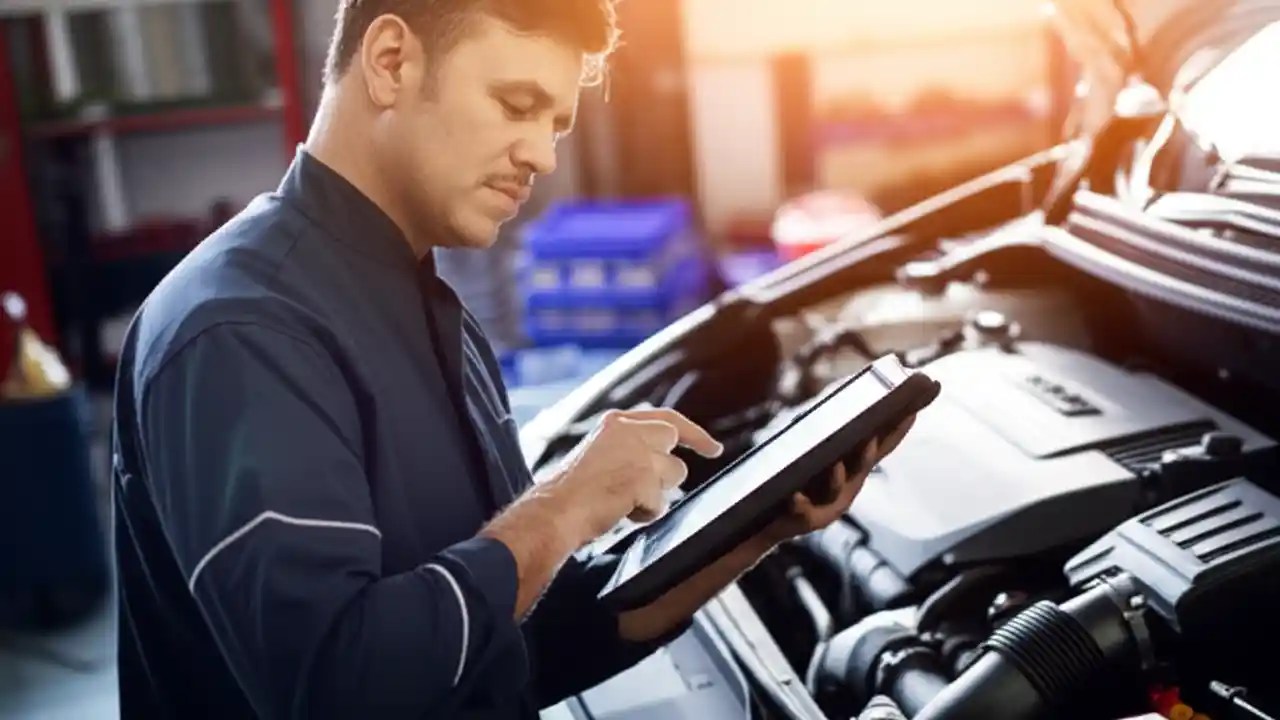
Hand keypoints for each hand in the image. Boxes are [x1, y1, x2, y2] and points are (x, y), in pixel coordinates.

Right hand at [544, 408, 724, 546]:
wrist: (554, 509)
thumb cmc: (570, 490)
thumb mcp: (600, 452)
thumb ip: (629, 448)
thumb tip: (663, 461)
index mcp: (616, 422)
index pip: (667, 419)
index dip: (694, 433)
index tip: (713, 447)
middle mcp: (630, 431)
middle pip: (673, 443)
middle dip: (668, 470)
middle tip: (659, 488)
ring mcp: (638, 453)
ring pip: (673, 474)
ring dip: (654, 493)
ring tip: (620, 500)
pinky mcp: (642, 478)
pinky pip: (659, 503)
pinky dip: (643, 513)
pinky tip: (619, 511)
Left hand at [755, 414, 916, 547]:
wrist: (768, 520)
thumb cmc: (798, 481)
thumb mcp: (820, 455)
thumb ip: (834, 434)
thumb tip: (844, 398)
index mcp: (854, 468)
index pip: (879, 447)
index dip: (896, 431)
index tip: (912, 410)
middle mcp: (846, 487)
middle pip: (860, 467)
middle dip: (866, 454)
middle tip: (869, 439)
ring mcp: (826, 505)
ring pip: (835, 490)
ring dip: (837, 478)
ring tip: (835, 467)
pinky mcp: (803, 519)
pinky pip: (802, 512)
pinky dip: (800, 504)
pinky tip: (794, 497)